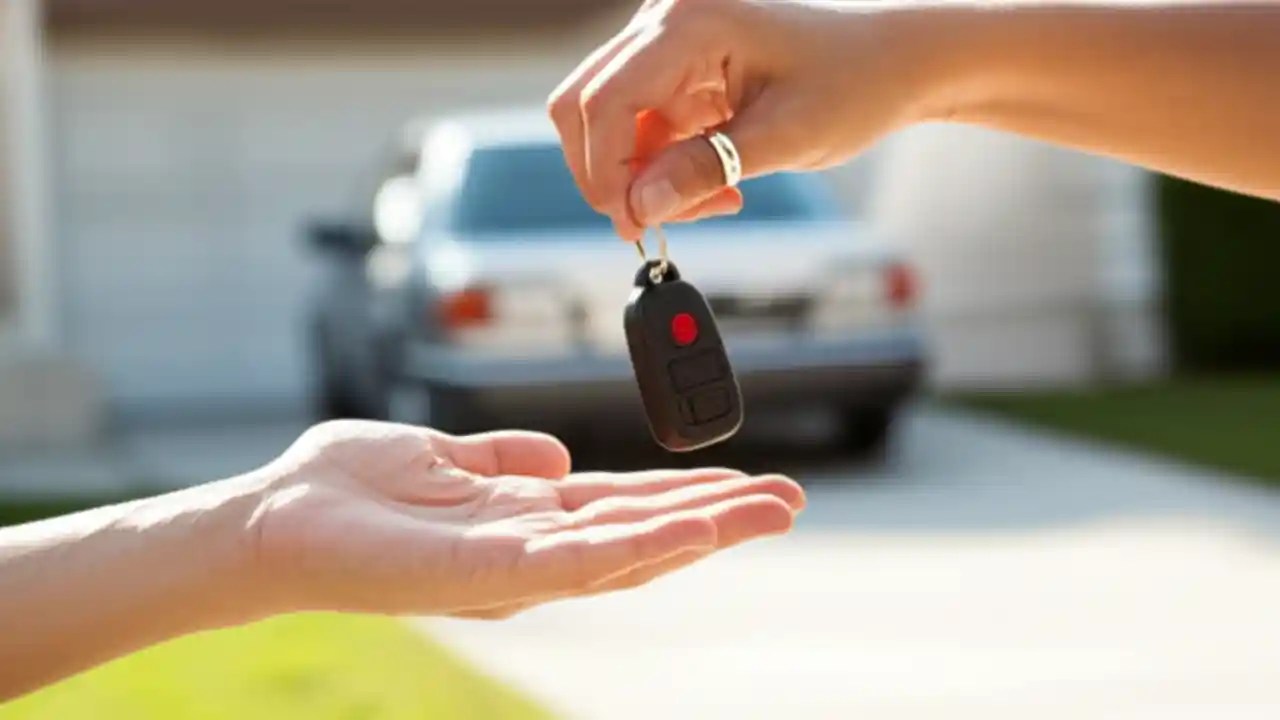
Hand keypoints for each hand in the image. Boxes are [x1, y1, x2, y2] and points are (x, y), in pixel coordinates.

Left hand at [252, 420, 803, 618]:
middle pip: (643, 534)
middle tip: (791, 503)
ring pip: (626, 553)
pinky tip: (690, 532)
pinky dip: (639, 548)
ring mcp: (514, 568)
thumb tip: (559, 455)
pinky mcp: (487, 577)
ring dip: (699, 533)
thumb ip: (503, 457)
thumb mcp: (441, 454)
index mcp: (526, 514)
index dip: (689, 496)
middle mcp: (532, 547)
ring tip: (766, 513)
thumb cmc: (347, 487)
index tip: (749, 483)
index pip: (625, 506)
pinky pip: (576, 563)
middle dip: (719, 519)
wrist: (274, 518)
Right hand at [548, 0, 935, 238]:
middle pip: (584, 105)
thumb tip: (639, 207)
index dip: (605, 171)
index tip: (635, 222)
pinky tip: (717, 183)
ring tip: (715, 199)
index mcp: (692, 21)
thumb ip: (704, 171)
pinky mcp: (678, 72)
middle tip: (655, 222)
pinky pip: (641, 128)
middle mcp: (667, 21)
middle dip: (610, 175)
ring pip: (608, 123)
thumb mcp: (785, 139)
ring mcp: (668, 45)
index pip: (603, 100)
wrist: (895, 64)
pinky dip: (664, 168)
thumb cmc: (856, 83)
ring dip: (643, 177)